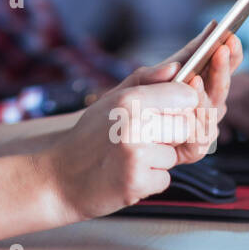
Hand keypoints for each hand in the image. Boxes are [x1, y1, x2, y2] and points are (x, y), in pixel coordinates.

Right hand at [41, 29, 241, 222]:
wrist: (59, 179)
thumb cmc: (89, 137)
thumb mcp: (111, 100)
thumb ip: (145, 81)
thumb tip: (176, 67)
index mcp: (129, 99)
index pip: (187, 95)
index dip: (185, 105)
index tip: (170, 112)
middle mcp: (133, 123)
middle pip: (189, 126)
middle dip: (173, 136)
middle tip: (144, 140)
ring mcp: (135, 154)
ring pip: (176, 155)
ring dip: (159, 160)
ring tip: (130, 157)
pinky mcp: (135, 182)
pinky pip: (165, 179)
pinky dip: (150, 180)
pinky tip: (126, 175)